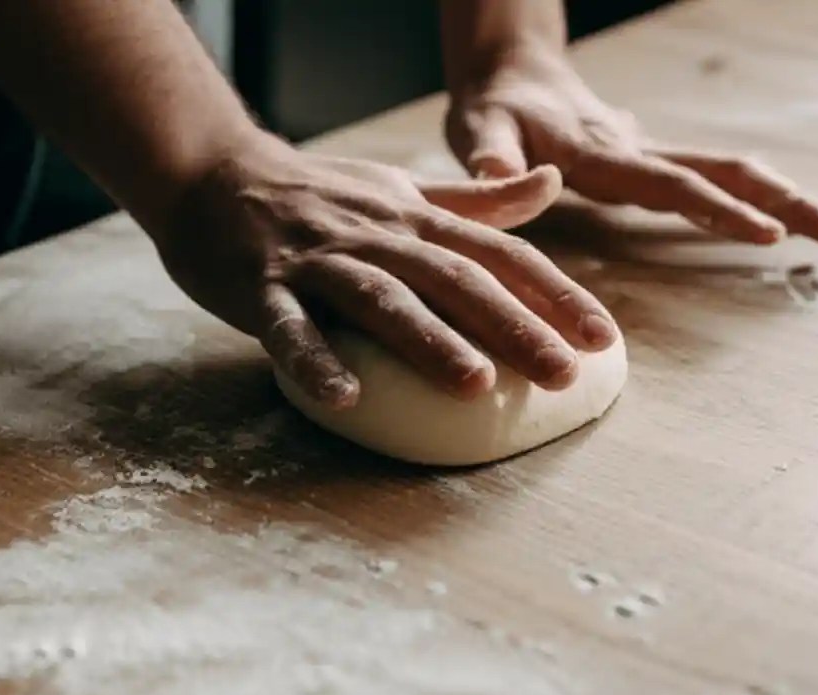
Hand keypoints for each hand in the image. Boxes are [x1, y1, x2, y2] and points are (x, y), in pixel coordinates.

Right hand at [154, 133, 617, 408]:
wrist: (214, 173)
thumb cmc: (320, 194)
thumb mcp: (404, 189)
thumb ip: (476, 201)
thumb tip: (551, 183)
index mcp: (416, 218)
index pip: (499, 254)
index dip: (554, 293)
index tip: (602, 336)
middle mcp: (378, 235)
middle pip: (454, 278)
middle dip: (512, 325)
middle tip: (563, 373)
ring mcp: (319, 260)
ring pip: (381, 298)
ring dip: (429, 340)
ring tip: (476, 383)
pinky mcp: (262, 286)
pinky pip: (289, 327)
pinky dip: (315, 362)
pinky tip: (346, 399)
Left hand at [445, 52, 817, 245]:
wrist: (512, 77)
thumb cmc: (494, 110)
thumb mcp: (479, 131)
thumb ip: (491, 157)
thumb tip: (512, 180)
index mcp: (604, 155)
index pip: (670, 183)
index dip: (718, 208)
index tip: (766, 231)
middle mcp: (637, 152)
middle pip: (723, 172)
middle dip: (784, 201)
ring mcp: (648, 155)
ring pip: (727, 172)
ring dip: (784, 197)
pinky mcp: (647, 163)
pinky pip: (708, 179)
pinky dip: (752, 198)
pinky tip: (787, 218)